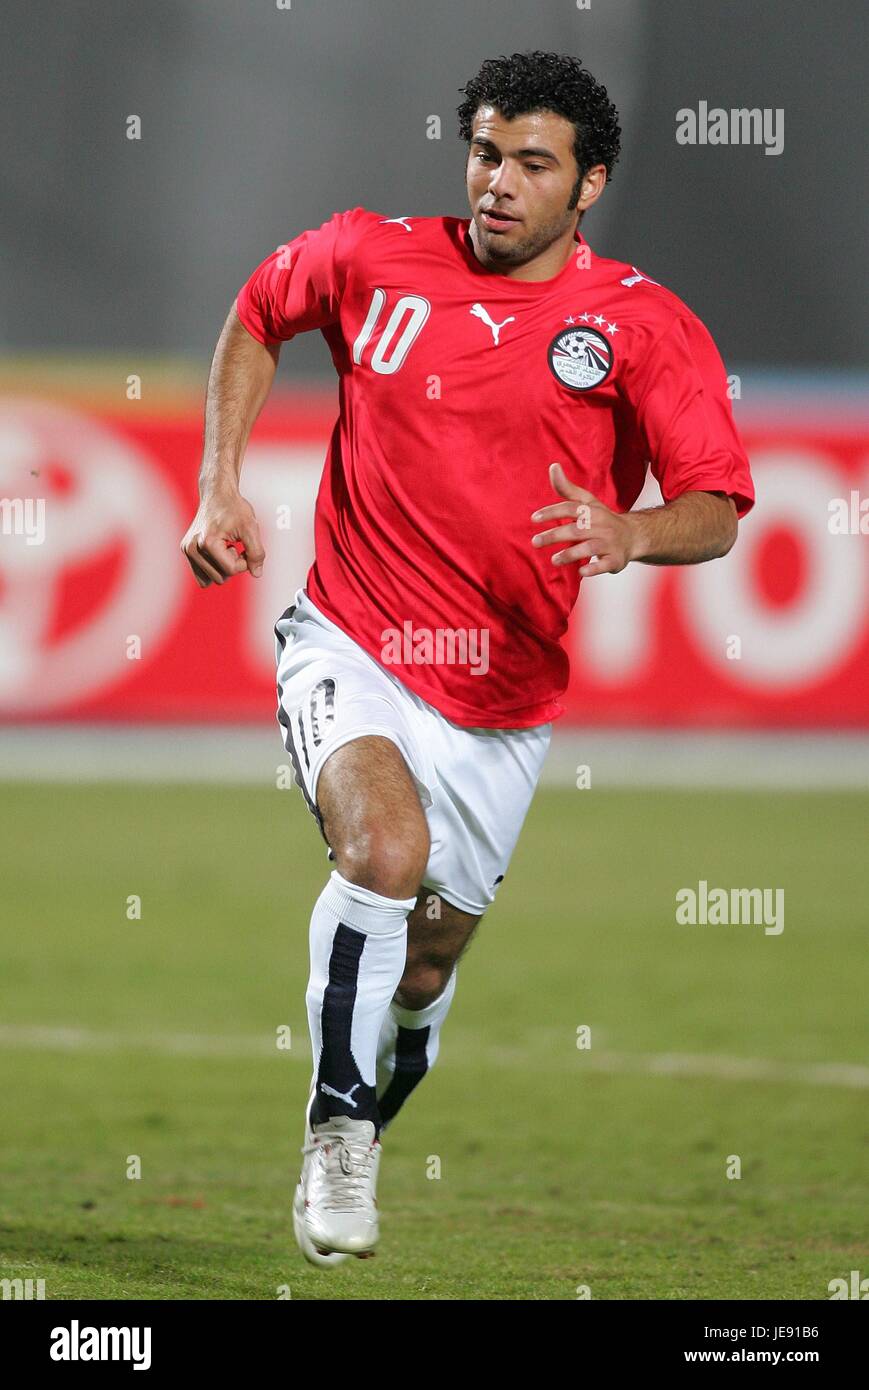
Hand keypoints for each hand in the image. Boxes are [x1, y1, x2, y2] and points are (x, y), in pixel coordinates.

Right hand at [180, 488, 265, 587]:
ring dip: (223, 566)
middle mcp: (192, 548)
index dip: (245, 561)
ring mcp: (187, 550)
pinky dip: (214, 567)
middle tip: (233, 543)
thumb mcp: (251, 528)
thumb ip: (256, 553)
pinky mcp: (186, 550)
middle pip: (220, 578)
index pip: (232, 570)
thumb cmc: (234, 508)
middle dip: (232, 564)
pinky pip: (202, 576)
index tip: (244, 544)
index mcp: (207, 543)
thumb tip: (256, 574)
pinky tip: (218, 550)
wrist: (217, 493)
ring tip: (225, 545)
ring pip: (210, 580)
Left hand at [530, 462, 638, 576]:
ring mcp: (610, 543)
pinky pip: (605, 564)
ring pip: (590, 547)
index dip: (552, 512)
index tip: (534, 518)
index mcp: (592, 511)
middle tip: (535, 542)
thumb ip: (567, 488)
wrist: (633, 536)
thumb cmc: (602, 519)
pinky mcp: (616, 560)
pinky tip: (581, 572)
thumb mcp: (587, 502)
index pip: (571, 508)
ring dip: (571, 554)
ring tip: (554, 560)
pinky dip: (594, 568)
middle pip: (577, 529)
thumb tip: (552, 466)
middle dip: (554, 535)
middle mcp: (602, 525)